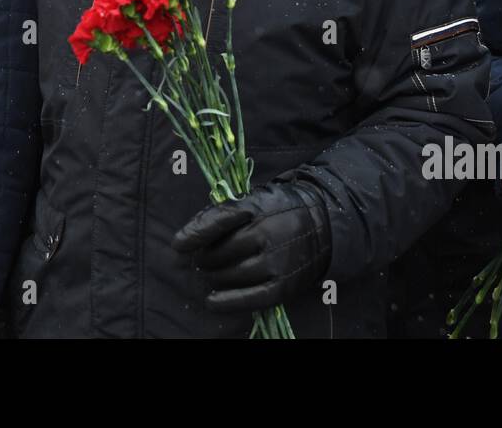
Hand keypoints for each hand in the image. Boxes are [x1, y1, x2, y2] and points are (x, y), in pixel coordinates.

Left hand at [172, 181, 331, 312]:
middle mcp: (266, 235)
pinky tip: (212, 301)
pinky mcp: (284, 285)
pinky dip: (227, 301)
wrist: (323, 225)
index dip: (195, 233)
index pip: (219, 220)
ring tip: (211, 273)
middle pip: (220, 253)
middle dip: (205, 258)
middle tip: (203, 259)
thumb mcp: (254, 200)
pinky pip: (250, 298)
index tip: (178, 245)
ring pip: (230, 275)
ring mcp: (276, 262)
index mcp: (258, 209)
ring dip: (214, 277)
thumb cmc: (279, 211)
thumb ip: (221, 214)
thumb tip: (185, 239)